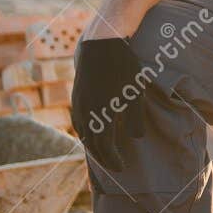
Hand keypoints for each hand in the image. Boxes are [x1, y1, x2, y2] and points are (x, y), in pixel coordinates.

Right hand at [69, 35, 148, 172]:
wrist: (101, 44)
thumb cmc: (123, 68)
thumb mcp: (135, 94)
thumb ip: (135, 119)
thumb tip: (135, 138)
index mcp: (99, 116)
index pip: (104, 148)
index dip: (113, 160)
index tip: (122, 168)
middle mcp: (85, 113)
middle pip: (92, 144)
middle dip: (104, 157)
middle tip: (114, 166)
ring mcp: (78, 104)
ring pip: (83, 133)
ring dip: (94, 145)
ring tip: (105, 152)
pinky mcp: (77, 95)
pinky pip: (79, 121)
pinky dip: (87, 131)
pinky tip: (94, 130)